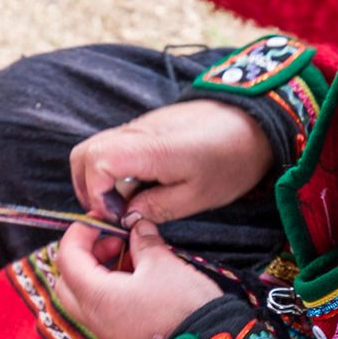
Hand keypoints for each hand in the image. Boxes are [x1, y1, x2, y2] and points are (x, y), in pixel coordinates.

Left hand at [55, 215, 222, 338]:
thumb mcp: (163, 263)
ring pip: (85, 296)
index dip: (80, 231)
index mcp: (96, 296)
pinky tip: (140, 279)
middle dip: (86, 253)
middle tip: (114, 240)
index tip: (102, 219)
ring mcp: (106, 333)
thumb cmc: (183, 307)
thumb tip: (138, 226)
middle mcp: (93, 318)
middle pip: (68, 279)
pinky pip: (103, 310)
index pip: (67, 256)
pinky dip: (112, 290)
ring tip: (133, 257)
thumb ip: (144, 240)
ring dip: (100, 272)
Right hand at [70, 99, 272, 225]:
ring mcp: (139, 126)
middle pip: (83, 153)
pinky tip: (142, 185)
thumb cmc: (231, 160)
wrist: (254, 120)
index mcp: (150, 149)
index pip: (95, 161)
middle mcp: (136, 132)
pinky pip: (115, 145)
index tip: (118, 214)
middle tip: (114, 212)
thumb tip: (126, 218)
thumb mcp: (198, 197)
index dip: (96, 193)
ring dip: (100, 179)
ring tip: (128, 201)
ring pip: (96, 148)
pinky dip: (115, 169)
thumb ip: (156, 209)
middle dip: (88, 188)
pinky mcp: (146, 126)